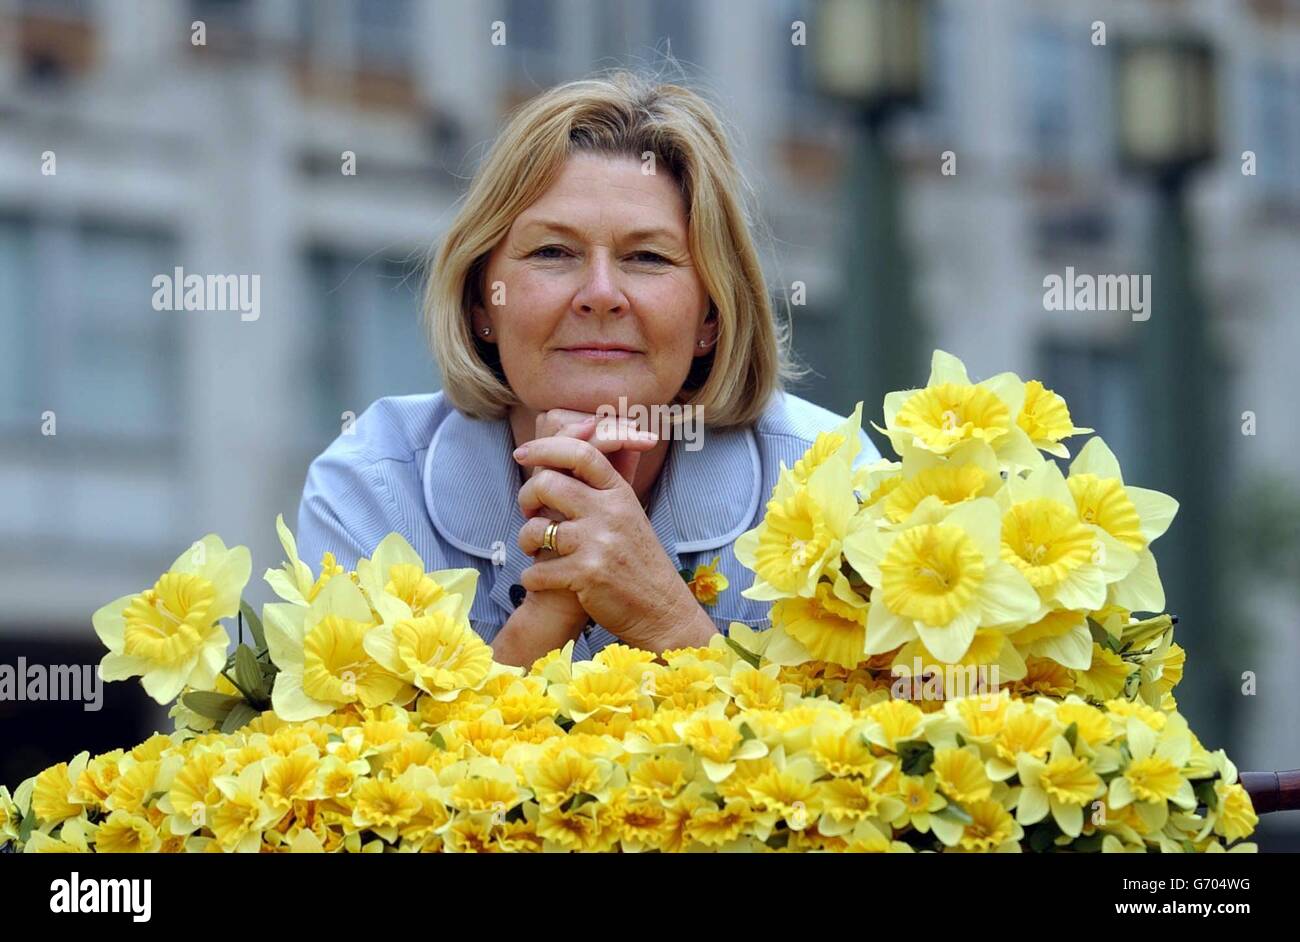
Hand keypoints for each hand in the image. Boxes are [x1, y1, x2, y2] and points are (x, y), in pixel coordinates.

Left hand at [515, 410, 658, 638]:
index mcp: (620, 493)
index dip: (546, 448)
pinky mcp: (586, 574)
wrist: (659, 608)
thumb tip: (580, 445)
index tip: (523, 454)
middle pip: (549, 483)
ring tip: (532, 549)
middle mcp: (610, 512)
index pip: (581, 453)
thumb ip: (605, 485)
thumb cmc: (637, 561)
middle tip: (528, 511)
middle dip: (527, 496)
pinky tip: (539, 579)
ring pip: (537, 527)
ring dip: (525, 539)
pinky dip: (531, 577)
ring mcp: (598, 543)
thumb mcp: (630, 514)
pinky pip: (537, 570)